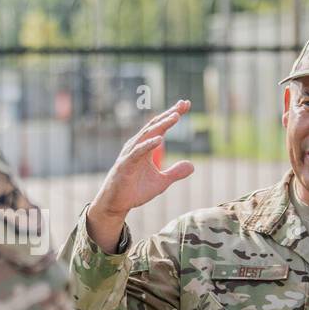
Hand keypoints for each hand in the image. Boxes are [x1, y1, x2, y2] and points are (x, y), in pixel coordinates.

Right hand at [86, 100, 194, 251]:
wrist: (116, 204)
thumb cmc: (135, 190)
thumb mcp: (161, 182)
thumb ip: (175, 172)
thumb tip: (192, 165)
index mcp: (145, 147)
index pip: (160, 127)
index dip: (172, 115)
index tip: (186, 104)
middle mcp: (137, 146)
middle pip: (155, 126)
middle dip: (169, 114)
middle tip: (184, 104)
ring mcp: (130, 155)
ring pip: (146, 135)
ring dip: (161, 125)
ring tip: (175, 117)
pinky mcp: (125, 165)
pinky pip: (137, 153)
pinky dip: (148, 145)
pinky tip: (159, 140)